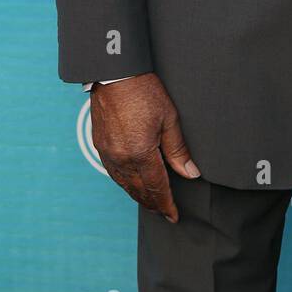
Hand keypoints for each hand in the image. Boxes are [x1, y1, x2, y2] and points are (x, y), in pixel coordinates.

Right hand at [90, 74, 198, 222]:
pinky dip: (124, 183)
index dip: (166, 204)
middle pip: (139, 190)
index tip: (174, 216)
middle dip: (153, 204)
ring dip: (138, 196)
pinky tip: (131, 184)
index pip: (157, 188)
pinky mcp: (100, 146)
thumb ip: (178, 150)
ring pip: (124, 184)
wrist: (115, 75)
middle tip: (164, 213)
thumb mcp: (169, 119)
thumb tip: (190, 173)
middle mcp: (121, 158)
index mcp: (141, 153)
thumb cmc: (144, 92)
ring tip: (151, 203)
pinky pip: (113, 173)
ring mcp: (108, 153)